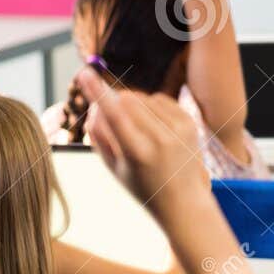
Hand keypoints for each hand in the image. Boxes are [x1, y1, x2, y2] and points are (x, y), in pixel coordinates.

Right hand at [75, 68, 209, 217]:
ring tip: (137, 132)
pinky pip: (159, 99)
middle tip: (114, 120)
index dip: (97, 92)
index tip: (85, 73)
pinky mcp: (189, 122)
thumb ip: (99, 135)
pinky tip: (152, 126)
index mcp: (138, 153)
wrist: (184, 200)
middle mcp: (161, 139)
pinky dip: (150, 106)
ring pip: (142, 97)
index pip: (114, 115)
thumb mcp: (113, 167)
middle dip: (115, 102)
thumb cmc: (142, 185)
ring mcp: (179, 129)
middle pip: (127, 100)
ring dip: (132, 106)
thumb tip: (95, 104)